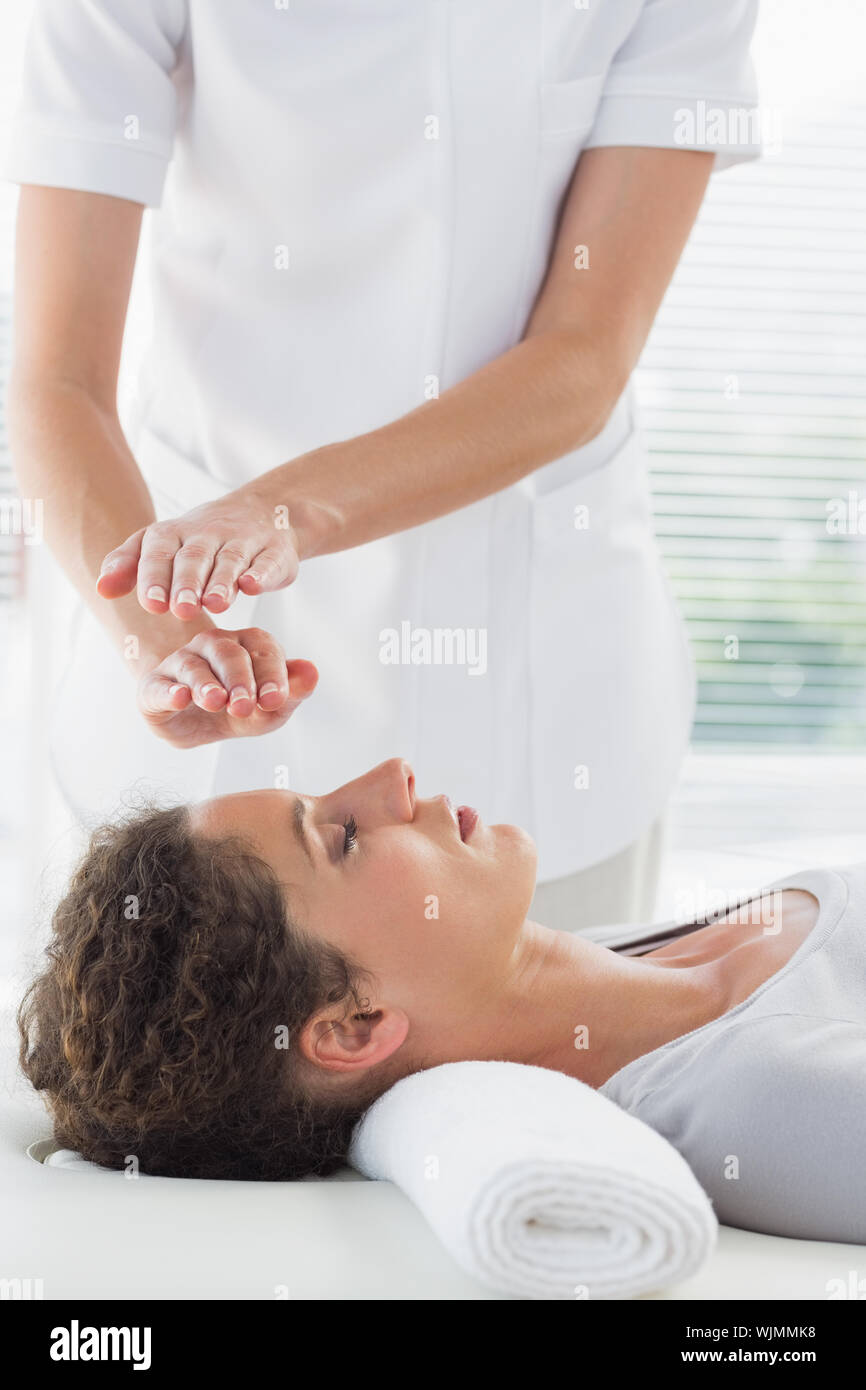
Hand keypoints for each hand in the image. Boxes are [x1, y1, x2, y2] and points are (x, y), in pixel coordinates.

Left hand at [97, 487, 300, 619]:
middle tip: (181, 610)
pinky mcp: (274, 552)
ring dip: (221, 582)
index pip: (158, 552)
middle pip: (194, 557)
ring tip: (215, 604)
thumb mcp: (160, 547)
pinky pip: (267, 561)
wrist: (262, 515)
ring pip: (230, 560)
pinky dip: (261, 573)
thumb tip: (101, 591)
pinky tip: (253, 585)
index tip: (152, 603)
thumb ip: (129, 566)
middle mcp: (207, 534)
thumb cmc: (200, 543)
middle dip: (187, 583)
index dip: (155, 577)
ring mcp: (243, 541)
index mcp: (173, 534)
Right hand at [138, 627, 317, 748]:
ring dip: (207, 684)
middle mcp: (213, 645)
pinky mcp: (154, 686)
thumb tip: (312, 672)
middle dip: (240, 679)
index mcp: (247, 644)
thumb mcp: (270, 708)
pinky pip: (160, 686)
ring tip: (216, 701)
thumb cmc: (238, 708)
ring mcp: (182, 663)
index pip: (263, 650)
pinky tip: (180, 698)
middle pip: (229, 653)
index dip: (272, 674)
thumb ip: (292, 692)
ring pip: (194, 667)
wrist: (195, 726)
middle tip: (245, 705)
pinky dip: (169, 692)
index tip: (276, 699)